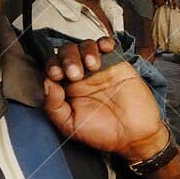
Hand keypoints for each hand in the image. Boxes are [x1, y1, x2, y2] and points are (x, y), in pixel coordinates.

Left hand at [41, 36, 166, 158]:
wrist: (133, 136)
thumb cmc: (103, 134)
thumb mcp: (70, 126)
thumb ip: (54, 106)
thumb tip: (46, 84)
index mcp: (67, 89)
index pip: (53, 67)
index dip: (52, 66)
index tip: (57, 75)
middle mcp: (81, 76)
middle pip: (67, 52)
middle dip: (68, 58)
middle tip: (76, 74)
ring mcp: (99, 69)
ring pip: (85, 46)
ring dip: (85, 51)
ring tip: (92, 66)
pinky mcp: (117, 64)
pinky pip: (108, 45)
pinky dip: (105, 42)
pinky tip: (104, 49)